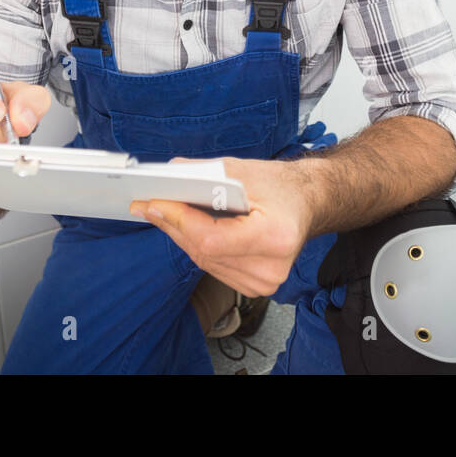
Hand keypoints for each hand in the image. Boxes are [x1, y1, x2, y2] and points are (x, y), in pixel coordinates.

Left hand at [129, 156, 313, 297]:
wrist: (308, 203)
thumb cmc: (280, 185)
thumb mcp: (244, 170)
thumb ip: (204, 174)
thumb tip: (166, 177)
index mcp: (275, 237)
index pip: (211, 238)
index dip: (179, 221)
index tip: (154, 203)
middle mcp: (271, 267)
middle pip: (203, 251)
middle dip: (173, 224)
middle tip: (147, 204)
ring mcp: (264, 282)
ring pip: (204, 260)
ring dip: (182, 235)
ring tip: (164, 212)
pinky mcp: (256, 287)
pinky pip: (213, 266)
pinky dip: (197, 246)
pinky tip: (189, 228)